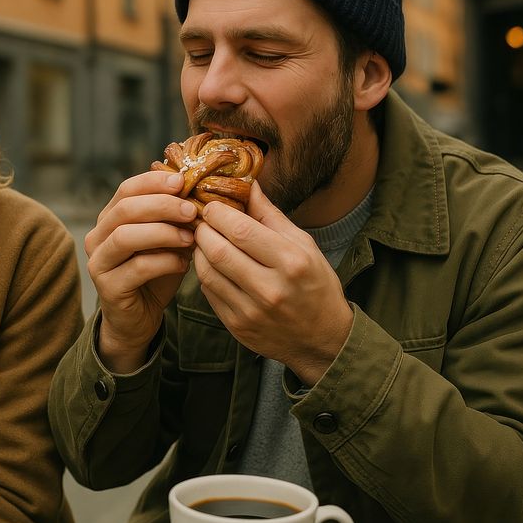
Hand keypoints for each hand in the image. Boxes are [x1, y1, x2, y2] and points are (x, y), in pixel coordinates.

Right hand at [85, 171, 197, 372]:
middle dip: (161, 205)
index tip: (182, 181)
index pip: (126, 190)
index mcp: (109, 219)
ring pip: (125, 237)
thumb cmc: (154, 273)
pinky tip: (183, 264)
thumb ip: (174, 218)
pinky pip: (137, 268)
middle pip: (125, 209)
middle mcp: (97, 237)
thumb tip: (198, 191)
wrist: (138, 318)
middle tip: (191, 210)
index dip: (153, 182)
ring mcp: (98, 263)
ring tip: (190, 238)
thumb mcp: (166, 240)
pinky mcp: (107, 288)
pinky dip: (164, 262)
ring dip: (163, 233)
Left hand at [193, 182, 352, 384]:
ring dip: (199, 251)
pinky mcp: (237, 325)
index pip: (240, 229)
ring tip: (205, 240)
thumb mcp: (303, 245)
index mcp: (291, 261)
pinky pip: (208, 292)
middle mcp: (270, 288)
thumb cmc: (315, 285)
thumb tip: (247, 184)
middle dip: (203, 229)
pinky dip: (205, 273)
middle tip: (203, 221)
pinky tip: (211, 264)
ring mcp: (251, 310)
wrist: (322, 338)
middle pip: (218, 249)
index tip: (212, 205)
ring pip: (207, 271)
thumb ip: (270, 215)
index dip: (218, 213)